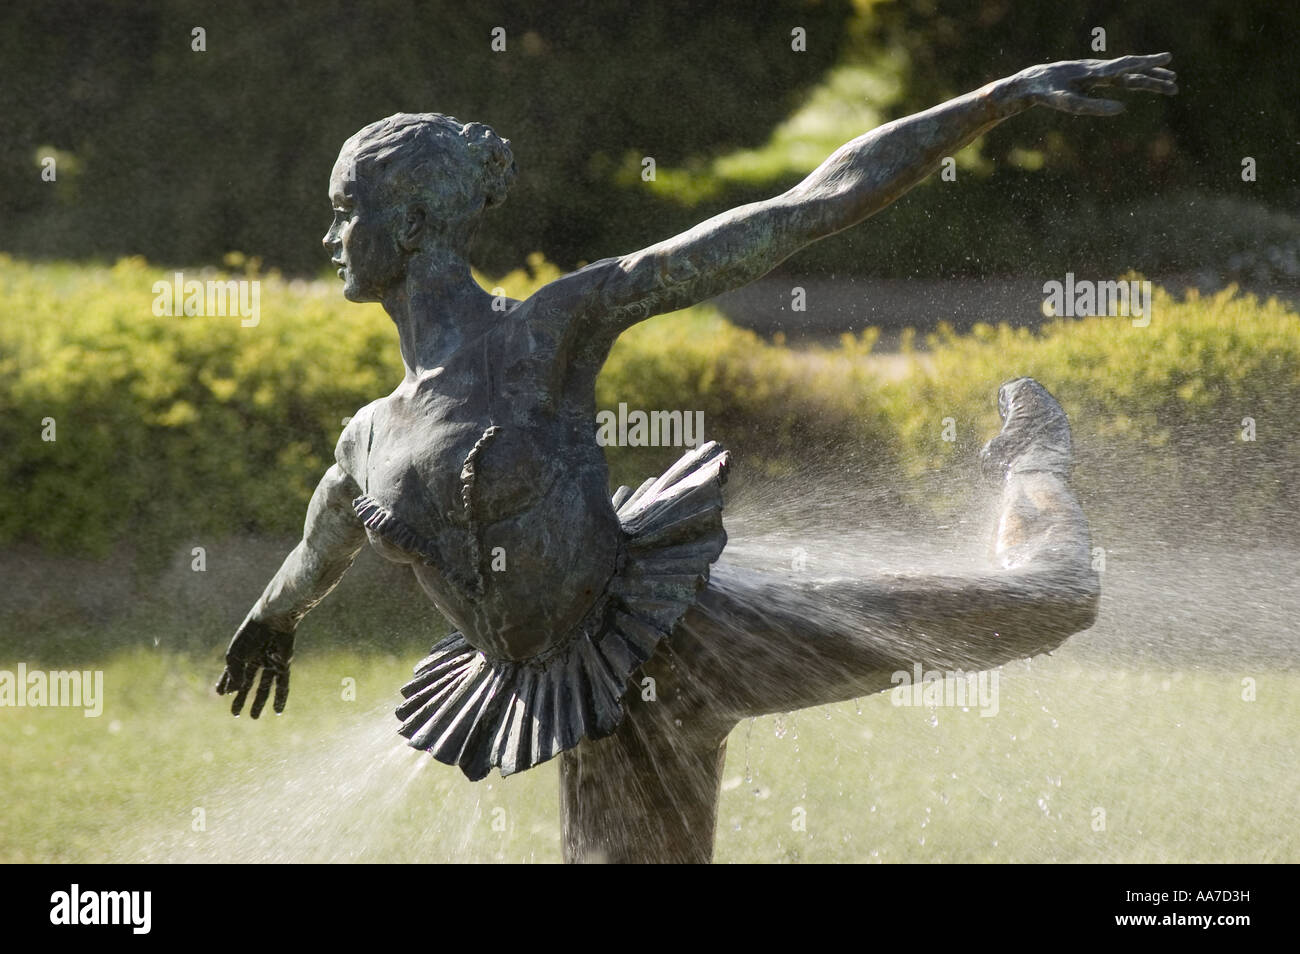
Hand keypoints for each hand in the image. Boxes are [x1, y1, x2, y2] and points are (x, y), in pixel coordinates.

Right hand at [215, 617, 294, 717]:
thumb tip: (234, 693)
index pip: (231, 672)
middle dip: (241, 698)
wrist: (272, 621)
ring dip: (259, 702)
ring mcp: (270, 663)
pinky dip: (280, 698)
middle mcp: (256, 659)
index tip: (219, 694)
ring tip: (253, 717)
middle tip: (235, 714)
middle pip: (248, 683)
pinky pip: (282, 685)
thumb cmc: (250, 636)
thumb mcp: (235, 657)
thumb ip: (233, 676)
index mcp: (241, 654)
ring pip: (264, 687)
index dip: (225, 683)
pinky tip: (277, 711)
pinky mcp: (283, 665)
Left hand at [1013, 53, 1176, 115]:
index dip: (1147, 64)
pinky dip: (1132, 79)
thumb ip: (1093, 107)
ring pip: (1127, 74)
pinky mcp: (1091, 77)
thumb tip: (1123, 109)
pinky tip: (1139, 82)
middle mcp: (1098, 69)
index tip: (1168, 59)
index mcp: (1095, 72)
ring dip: (1148, 79)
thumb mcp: (1068, 104)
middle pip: (1132, 72)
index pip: (1127, 66)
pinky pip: (1117, 77)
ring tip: (1170, 83)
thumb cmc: (1046, 93)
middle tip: (1176, 84)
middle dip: (1154, 78)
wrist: (1030, 81)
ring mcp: (1096, 72)